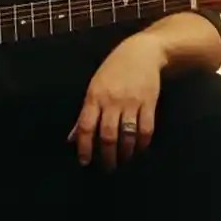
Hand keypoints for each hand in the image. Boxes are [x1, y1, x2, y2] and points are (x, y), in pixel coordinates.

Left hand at [68, 34, 164, 170]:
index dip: (84, 147)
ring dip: (125, 153)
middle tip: (107, 168)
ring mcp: (131, 102)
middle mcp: (111, 101)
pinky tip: (139, 149)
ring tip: (123, 161)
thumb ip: (84, 114)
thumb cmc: (113, 70)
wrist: (142, 52)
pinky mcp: (149, 102)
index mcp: (94, 96)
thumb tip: (72, 138)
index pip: (85, 126)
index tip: (85, 162)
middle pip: (107, 135)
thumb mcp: (94, 87)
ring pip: (127, 135)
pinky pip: (146, 129)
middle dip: (106, 156)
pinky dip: (142, 143)